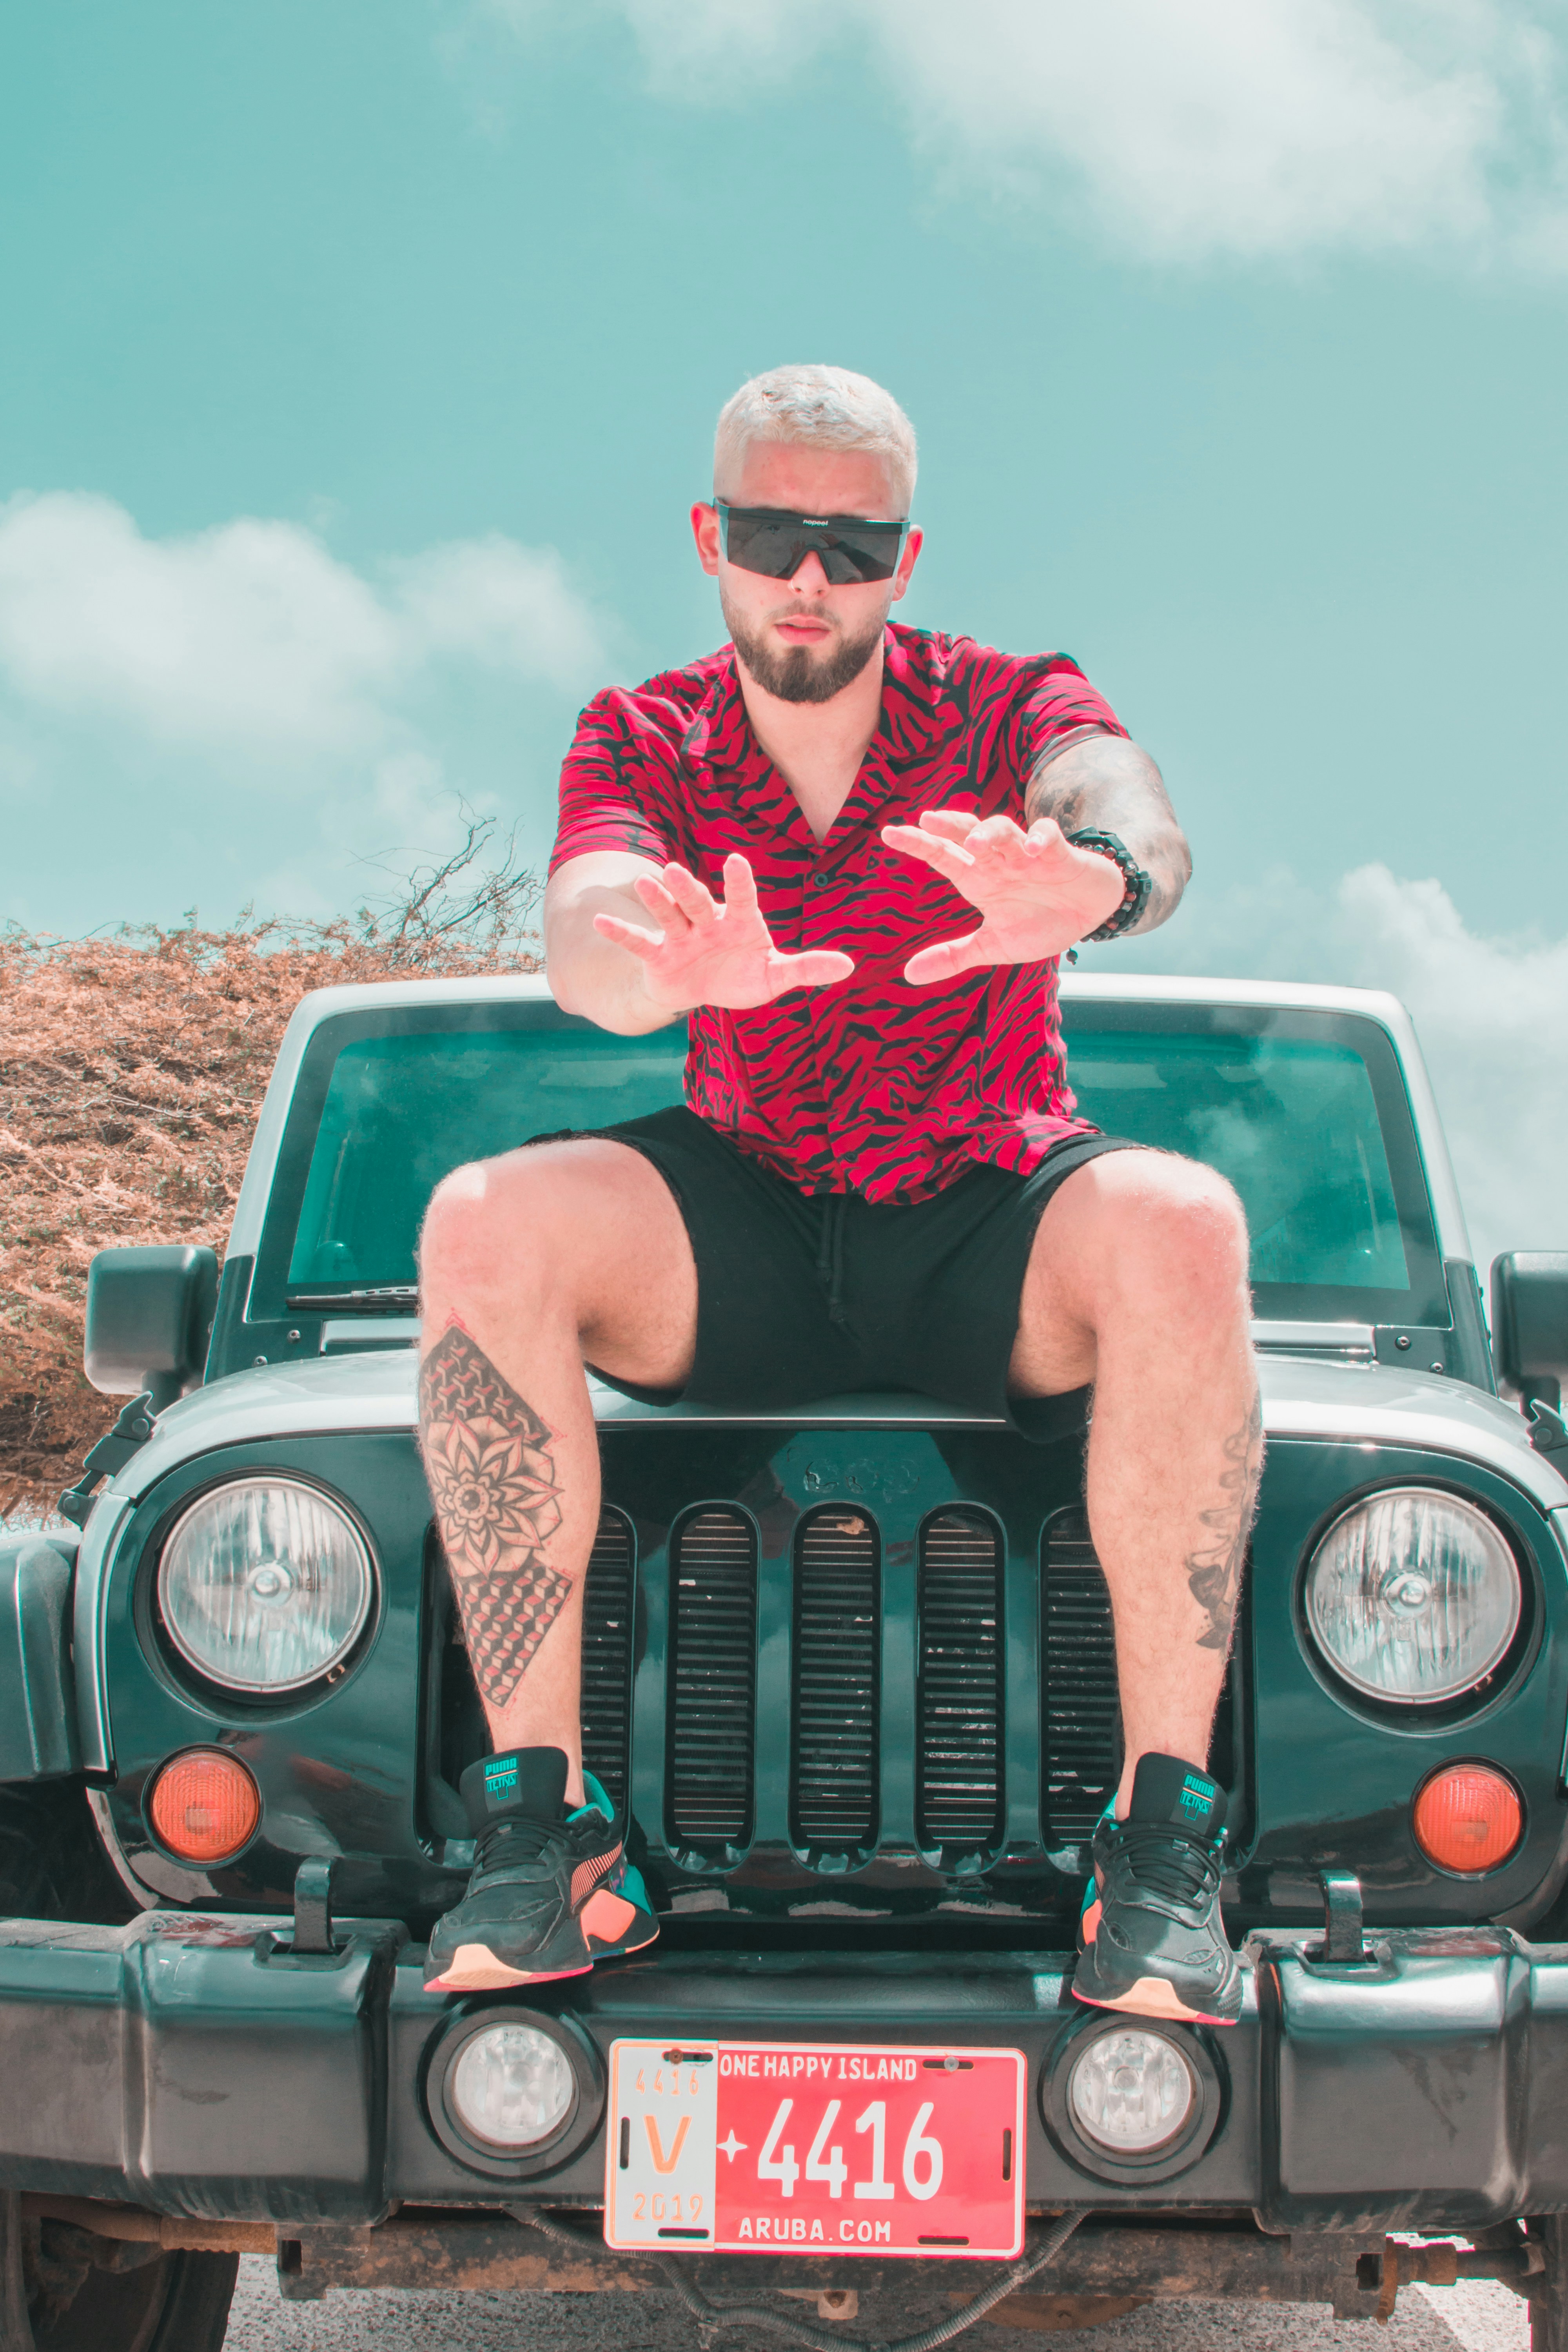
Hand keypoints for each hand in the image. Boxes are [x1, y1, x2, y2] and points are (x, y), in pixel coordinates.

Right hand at [593, 853, 854, 1010]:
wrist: (703, 990)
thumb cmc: (742, 976)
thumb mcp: (774, 976)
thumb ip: (805, 969)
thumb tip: (849, 967)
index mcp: (740, 922)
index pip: (742, 898)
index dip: (739, 882)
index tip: (737, 861)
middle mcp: (708, 922)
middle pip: (698, 902)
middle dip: (687, 888)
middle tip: (675, 869)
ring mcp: (680, 937)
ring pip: (668, 915)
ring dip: (657, 900)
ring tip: (644, 881)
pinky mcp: (658, 955)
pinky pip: (639, 942)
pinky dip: (621, 933)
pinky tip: (600, 921)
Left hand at [880, 808, 1127, 986]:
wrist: (1089, 914)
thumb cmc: (1040, 922)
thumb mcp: (994, 945)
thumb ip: (954, 956)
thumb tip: (908, 975)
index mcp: (980, 879)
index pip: (944, 855)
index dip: (918, 843)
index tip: (888, 833)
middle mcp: (999, 861)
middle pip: (969, 833)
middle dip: (949, 825)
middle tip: (926, 821)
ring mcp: (1029, 855)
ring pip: (1005, 830)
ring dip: (990, 834)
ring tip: (976, 844)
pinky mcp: (1060, 854)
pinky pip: (1049, 837)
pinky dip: (1041, 839)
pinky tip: (1033, 848)